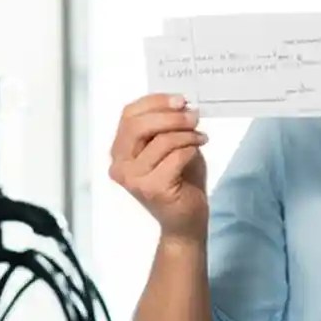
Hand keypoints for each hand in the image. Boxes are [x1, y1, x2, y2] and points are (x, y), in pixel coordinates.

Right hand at [108, 93, 209, 240]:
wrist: (185, 220)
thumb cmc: (179, 181)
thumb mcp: (170, 147)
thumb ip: (166, 127)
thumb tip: (180, 102)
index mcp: (119, 151)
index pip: (129, 115)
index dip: (155, 102)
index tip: (180, 99)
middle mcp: (119, 165)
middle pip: (139, 125)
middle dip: (171, 116)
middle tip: (194, 115)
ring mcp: (133, 178)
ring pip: (161, 140)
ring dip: (187, 133)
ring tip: (201, 136)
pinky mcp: (152, 188)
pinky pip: (175, 156)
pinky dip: (191, 149)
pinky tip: (198, 151)